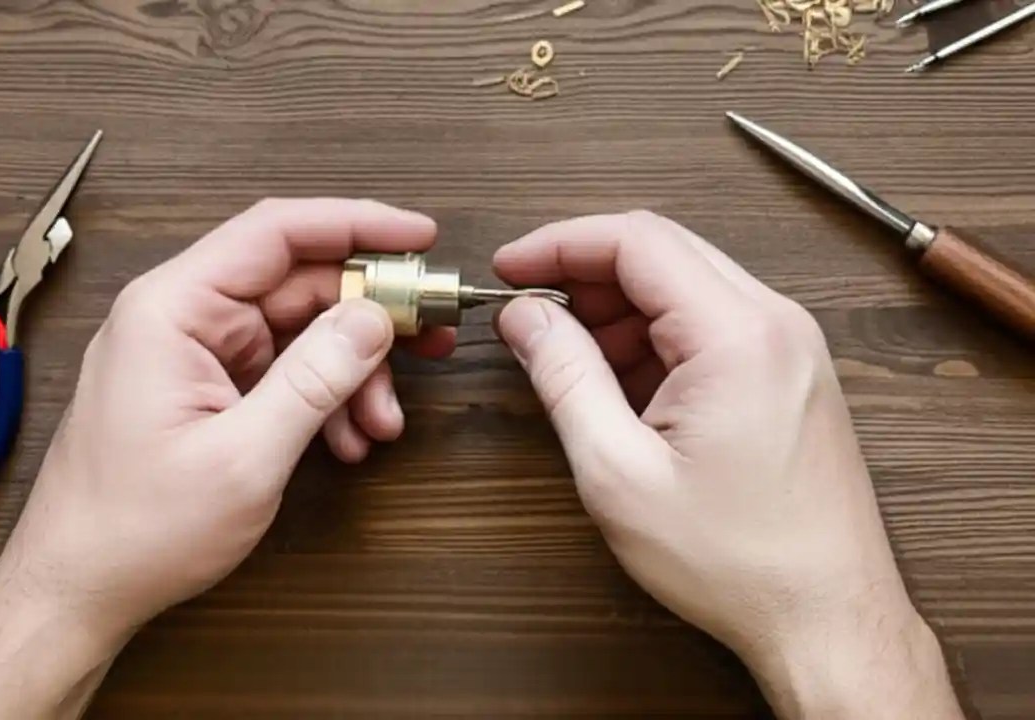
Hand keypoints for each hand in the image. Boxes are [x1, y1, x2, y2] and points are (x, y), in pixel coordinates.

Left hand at [17, 198, 453, 632]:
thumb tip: (373, 318)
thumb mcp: (244, 457)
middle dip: (369, 314)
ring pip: (298, 333)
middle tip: (430, 336)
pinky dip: (322, 400)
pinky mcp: (203, 388)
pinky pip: (280, 372)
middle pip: (298, 283)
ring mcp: (192, 354)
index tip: (420, 236)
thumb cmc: (134, 529)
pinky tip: (347, 440)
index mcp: (173, 309)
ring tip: (382, 423)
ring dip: (350, 372)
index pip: (276, 233)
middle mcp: (181, 318)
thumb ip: (314, 379)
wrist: (78, 589)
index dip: (357, 224)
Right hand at [493, 212, 962, 718]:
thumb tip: (525, 316)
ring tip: (568, 360)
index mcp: (738, 335)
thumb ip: (565, 377)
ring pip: (685, 285)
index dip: (559, 243)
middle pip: (662, 251)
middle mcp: (775, 324)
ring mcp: (790, 346)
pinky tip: (619, 385)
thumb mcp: (619, 472)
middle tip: (526, 310)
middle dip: (583, 271)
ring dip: (617, 308)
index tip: (507, 268)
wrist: (828, 618)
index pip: (636, 241)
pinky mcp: (789, 373)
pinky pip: (710, 324)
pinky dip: (653, 338)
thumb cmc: (736, 561)